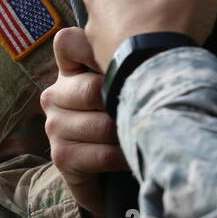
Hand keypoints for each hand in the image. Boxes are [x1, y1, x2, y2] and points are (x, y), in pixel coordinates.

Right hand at [41, 27, 127, 217]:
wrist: (114, 175)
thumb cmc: (129, 117)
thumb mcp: (131, 84)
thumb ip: (132, 62)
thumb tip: (161, 42)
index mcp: (70, 69)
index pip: (68, 42)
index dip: (94, 49)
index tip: (123, 62)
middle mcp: (54, 94)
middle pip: (93, 89)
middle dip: (126, 103)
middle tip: (146, 111)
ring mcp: (54, 126)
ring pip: (103, 125)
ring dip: (129, 133)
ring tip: (143, 134)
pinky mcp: (62, 157)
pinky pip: (103, 154)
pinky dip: (125, 157)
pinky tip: (134, 156)